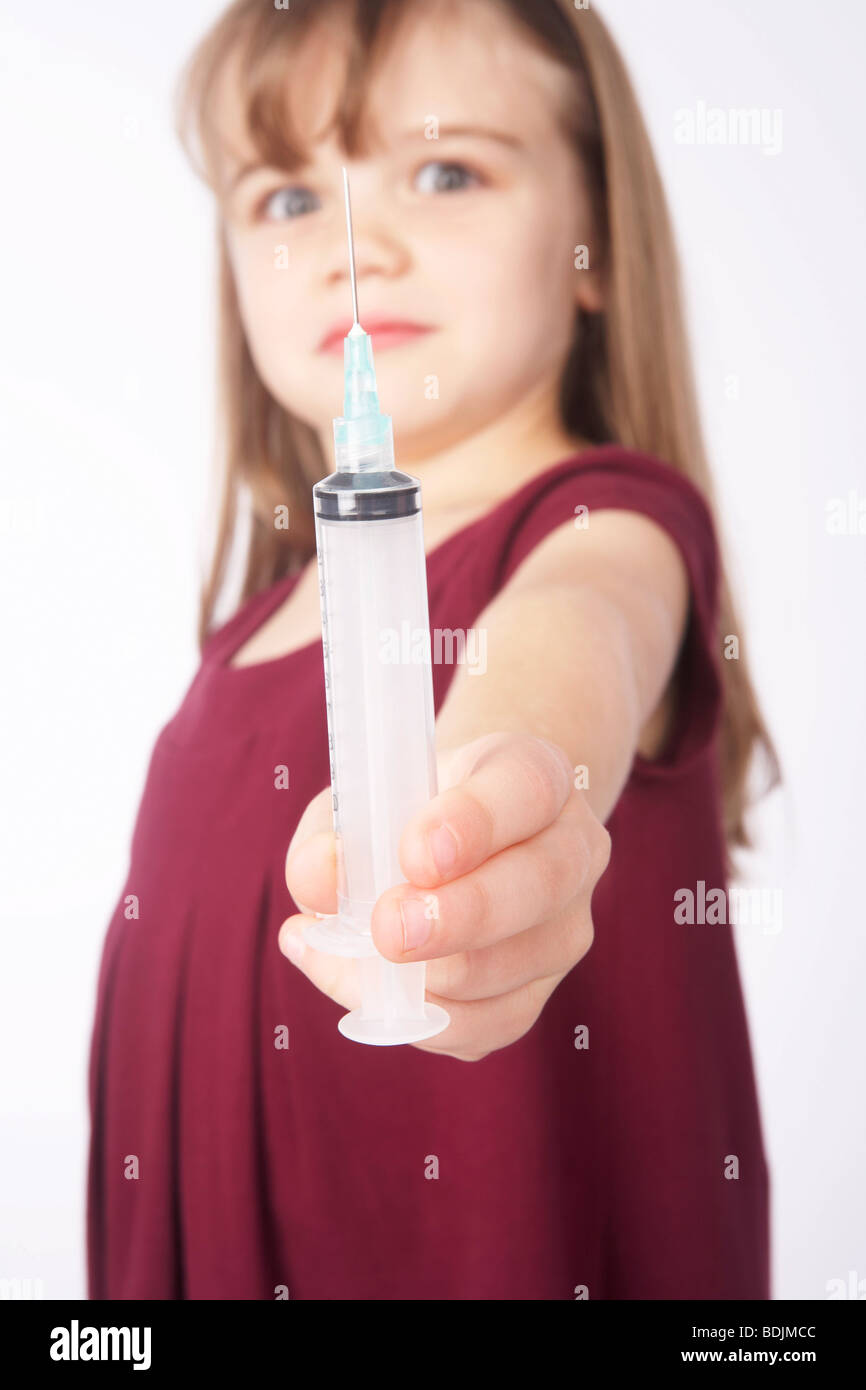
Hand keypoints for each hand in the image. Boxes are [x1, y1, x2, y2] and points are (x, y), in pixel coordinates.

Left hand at [279, 731, 610, 1061]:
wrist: (458, 847)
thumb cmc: (404, 813)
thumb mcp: (361, 799)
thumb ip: (332, 829)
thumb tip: (320, 876)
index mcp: (536, 774)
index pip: (528, 786)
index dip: (475, 821)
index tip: (415, 852)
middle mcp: (572, 847)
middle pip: (541, 884)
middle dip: (460, 916)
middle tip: (389, 930)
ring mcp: (566, 926)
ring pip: (515, 965)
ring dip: (427, 976)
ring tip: (344, 955)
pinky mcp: (540, 990)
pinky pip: (491, 1023)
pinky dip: (422, 1017)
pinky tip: (367, 990)